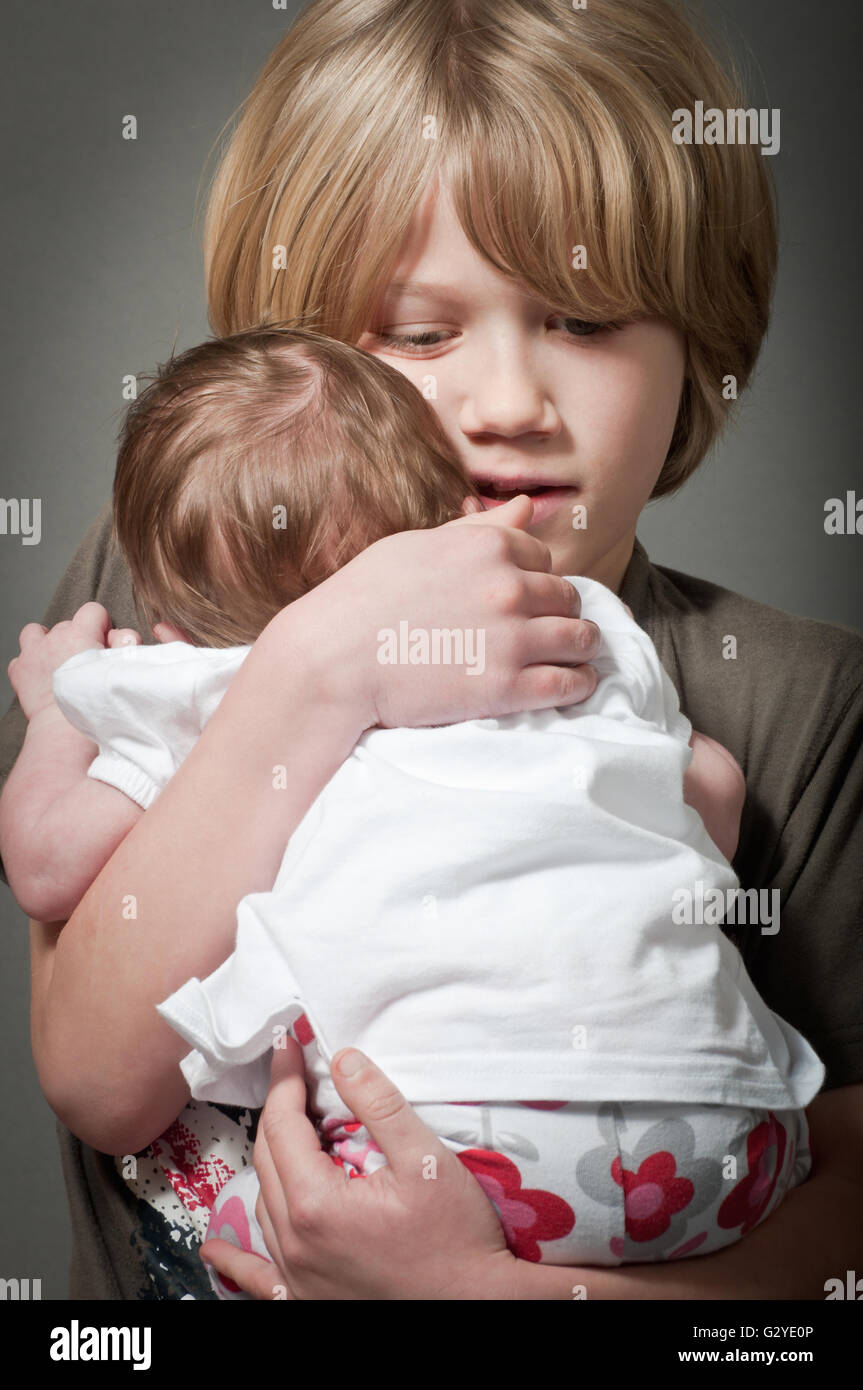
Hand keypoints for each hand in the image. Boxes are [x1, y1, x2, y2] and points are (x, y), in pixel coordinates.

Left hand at [8, 602, 142, 719]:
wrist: (68, 731)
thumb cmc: (100, 703)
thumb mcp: (122, 666)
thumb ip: (125, 645)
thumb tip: (124, 638)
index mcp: (80, 633)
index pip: (93, 611)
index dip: (101, 626)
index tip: (105, 644)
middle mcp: (54, 638)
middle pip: (68, 625)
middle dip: (77, 640)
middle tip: (87, 663)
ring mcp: (33, 654)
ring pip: (35, 633)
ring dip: (46, 643)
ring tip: (57, 662)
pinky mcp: (19, 672)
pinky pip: (20, 659)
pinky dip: (29, 666)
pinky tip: (41, 679)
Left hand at [199, 1041, 519, 1299]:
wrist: (477, 1306)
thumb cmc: (456, 1239)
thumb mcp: (426, 1159)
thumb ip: (380, 1105)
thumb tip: (343, 1061)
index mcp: (318, 1204)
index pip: (283, 1124)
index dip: (286, 1079)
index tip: (289, 1044)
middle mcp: (296, 1242)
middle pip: (267, 1159)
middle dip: (279, 1111)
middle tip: (298, 1078)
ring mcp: (297, 1276)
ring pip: (265, 1203)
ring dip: (273, 1162)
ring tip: (295, 1132)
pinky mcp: (305, 1300)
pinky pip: (257, 1276)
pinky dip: (235, 1258)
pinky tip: (215, 1249)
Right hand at [285, 494, 601, 731]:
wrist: (331, 661)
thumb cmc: (362, 601)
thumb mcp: (418, 548)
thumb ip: (479, 531)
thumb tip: (527, 506)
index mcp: (487, 547)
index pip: (542, 558)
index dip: (535, 579)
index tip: (522, 599)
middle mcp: (508, 586)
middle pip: (566, 596)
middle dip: (559, 612)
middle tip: (546, 630)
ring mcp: (512, 638)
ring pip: (580, 637)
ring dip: (581, 646)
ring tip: (571, 657)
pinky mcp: (508, 687)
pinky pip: (570, 682)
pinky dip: (579, 683)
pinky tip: (573, 685)